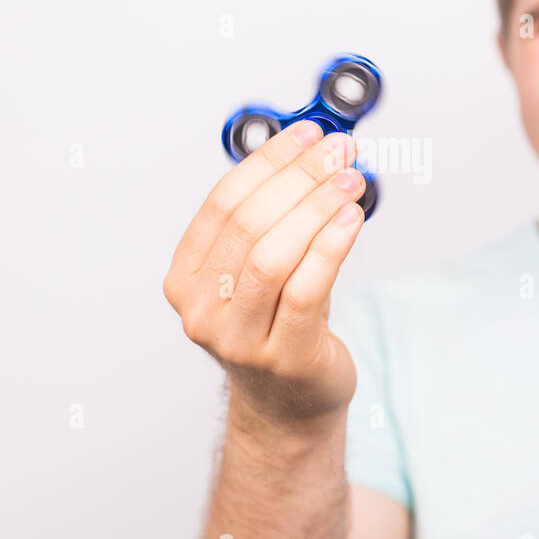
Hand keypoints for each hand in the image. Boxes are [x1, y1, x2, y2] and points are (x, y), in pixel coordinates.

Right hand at [164, 120, 367, 423]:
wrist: (291, 404)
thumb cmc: (280, 326)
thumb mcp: (265, 269)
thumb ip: (275, 216)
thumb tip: (315, 150)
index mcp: (186, 279)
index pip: (223, 203)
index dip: (268, 161)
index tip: (307, 134)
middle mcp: (202, 311)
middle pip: (248, 224)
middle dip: (298, 177)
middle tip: (338, 152)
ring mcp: (237, 339)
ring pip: (273, 255)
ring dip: (316, 207)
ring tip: (351, 180)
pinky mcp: (282, 357)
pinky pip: (306, 290)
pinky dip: (331, 246)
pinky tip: (352, 218)